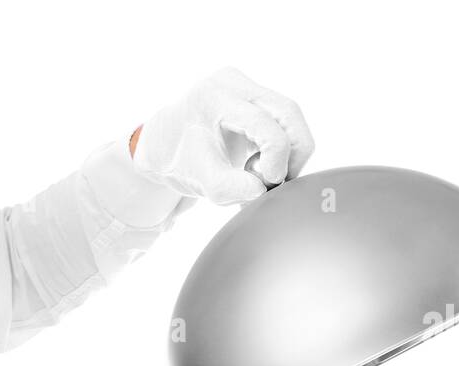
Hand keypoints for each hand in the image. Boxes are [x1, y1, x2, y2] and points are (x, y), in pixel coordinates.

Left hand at [130, 66, 314, 204]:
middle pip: (288, 112)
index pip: (264, 124)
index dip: (277, 158)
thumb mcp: (198, 181)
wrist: (163, 145)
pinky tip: (262, 163)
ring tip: (266, 174)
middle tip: (281, 181)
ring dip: (290, 149)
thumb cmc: (177, 161)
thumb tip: (262, 190)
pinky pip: (282, 118)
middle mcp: (231, 82)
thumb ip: (229, 188)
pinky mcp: (254, 94)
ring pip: (290, 115)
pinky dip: (282, 144)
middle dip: (295, 152)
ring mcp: (244, 84)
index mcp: (213, 97)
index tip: (268, 184)